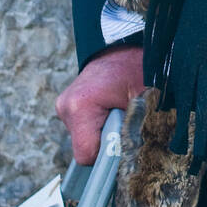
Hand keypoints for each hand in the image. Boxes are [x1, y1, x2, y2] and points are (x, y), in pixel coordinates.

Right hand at [55, 45, 145, 164]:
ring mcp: (64, 105)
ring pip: (84, 139)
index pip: (86, 156)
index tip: (125, 146)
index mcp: (80, 107)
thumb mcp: (143, 101)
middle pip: (85, 149)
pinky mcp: (67, 105)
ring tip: (120, 113)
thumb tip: (134, 162)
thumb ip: (135, 132)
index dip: (108, 156)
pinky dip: (98, 126)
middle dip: (107, 143)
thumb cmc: (137, 68)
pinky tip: (111, 111)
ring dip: (103, 134)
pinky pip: (83, 129)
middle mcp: (66, 107)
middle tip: (126, 124)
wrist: (125, 44)